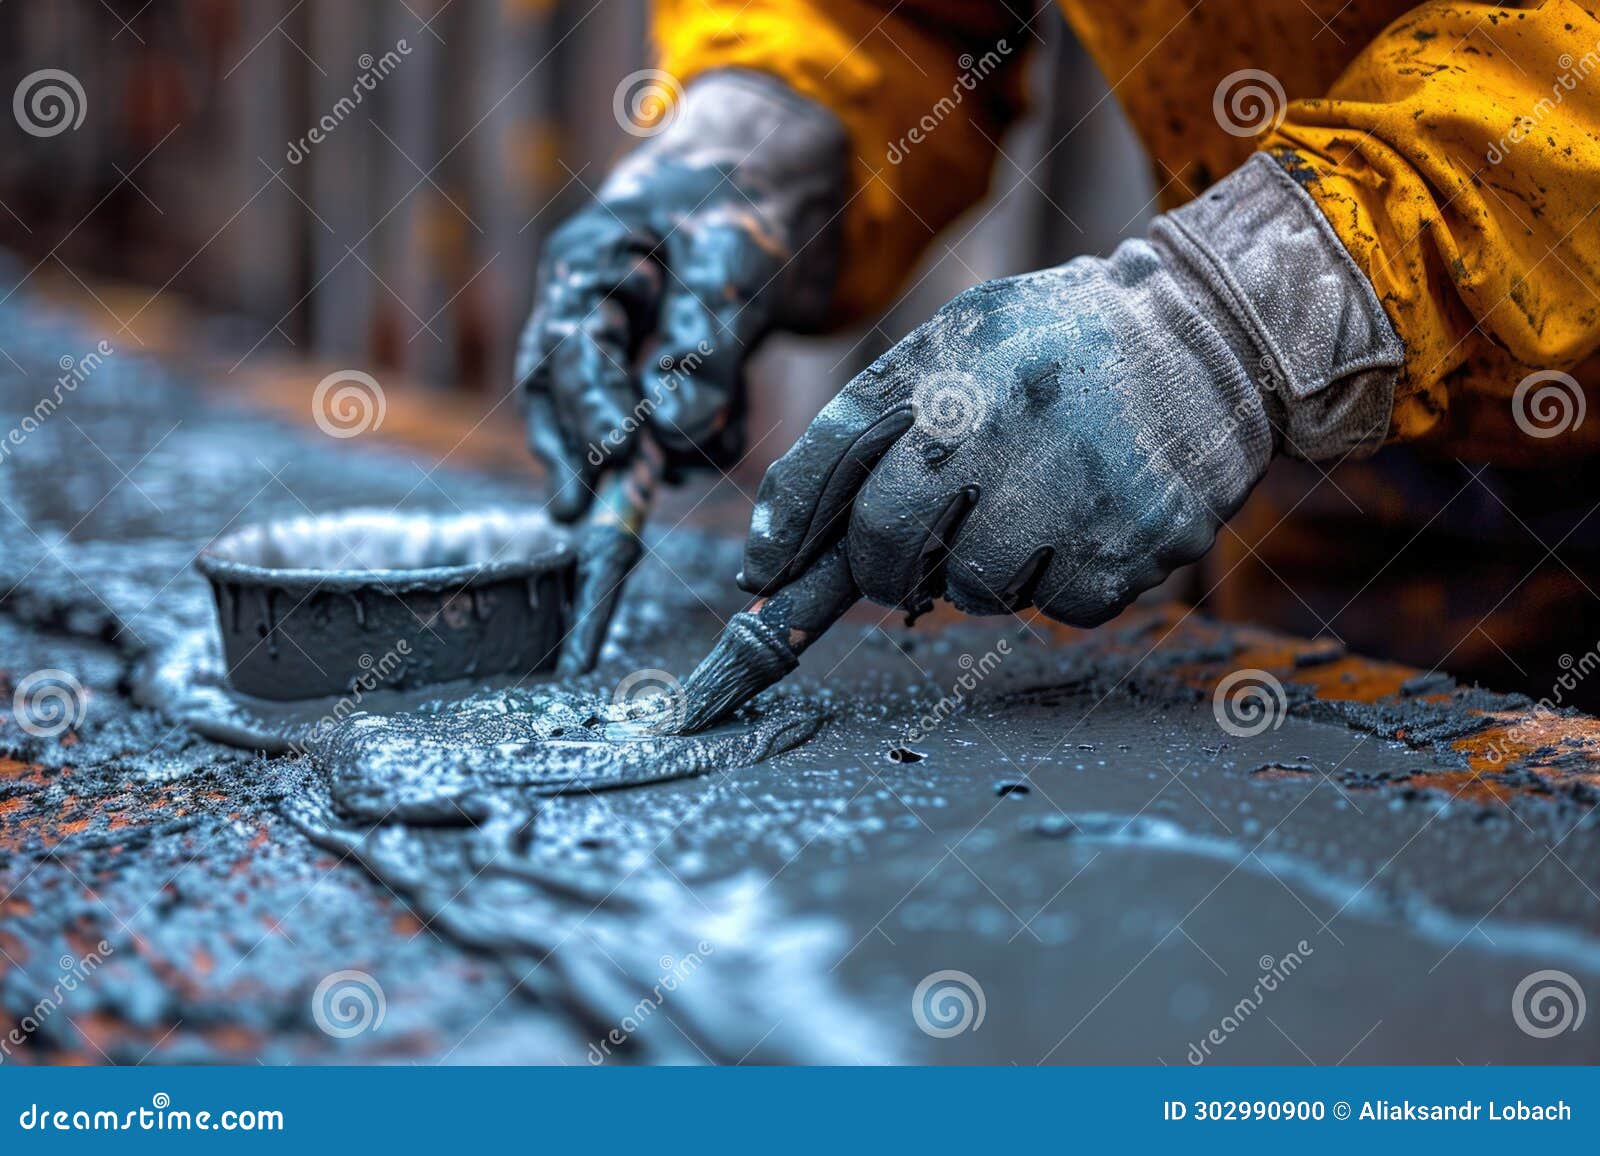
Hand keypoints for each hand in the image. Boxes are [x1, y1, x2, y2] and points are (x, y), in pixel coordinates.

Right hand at [516, 70, 846, 519]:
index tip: (617, 459)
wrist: (787, 177)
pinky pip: (668, 418)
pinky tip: (728, 435)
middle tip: (587, 516)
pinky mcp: (668, 366)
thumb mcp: (733, 263)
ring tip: (691, 465)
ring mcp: (628, 341)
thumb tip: (675, 433)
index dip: (588, 410)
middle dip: (580, 455)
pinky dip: (698, 436)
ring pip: (616, 415)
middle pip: (564, 395)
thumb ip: (705, 347)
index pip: (570, 351)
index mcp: (589, 266)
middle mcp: (593, 307)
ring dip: (653, 450)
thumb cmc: (747, 200)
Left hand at [740, 153, 1403, 625]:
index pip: (831, 454)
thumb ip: (882, 419)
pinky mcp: (1127, 548)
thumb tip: (797, 543)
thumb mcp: (963, 340)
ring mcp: (1063, 493)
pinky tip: (1089, 520)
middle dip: (883, 567)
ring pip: (970, 589)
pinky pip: (1052, 607)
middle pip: (886, 547)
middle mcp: (996, 428)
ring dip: (982, 569)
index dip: (787, 526)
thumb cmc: (1062, 349)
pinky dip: (1057, 582)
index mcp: (947, 366)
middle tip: (907, 559)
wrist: (1210, 334)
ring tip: (1033, 503)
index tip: (759, 576)